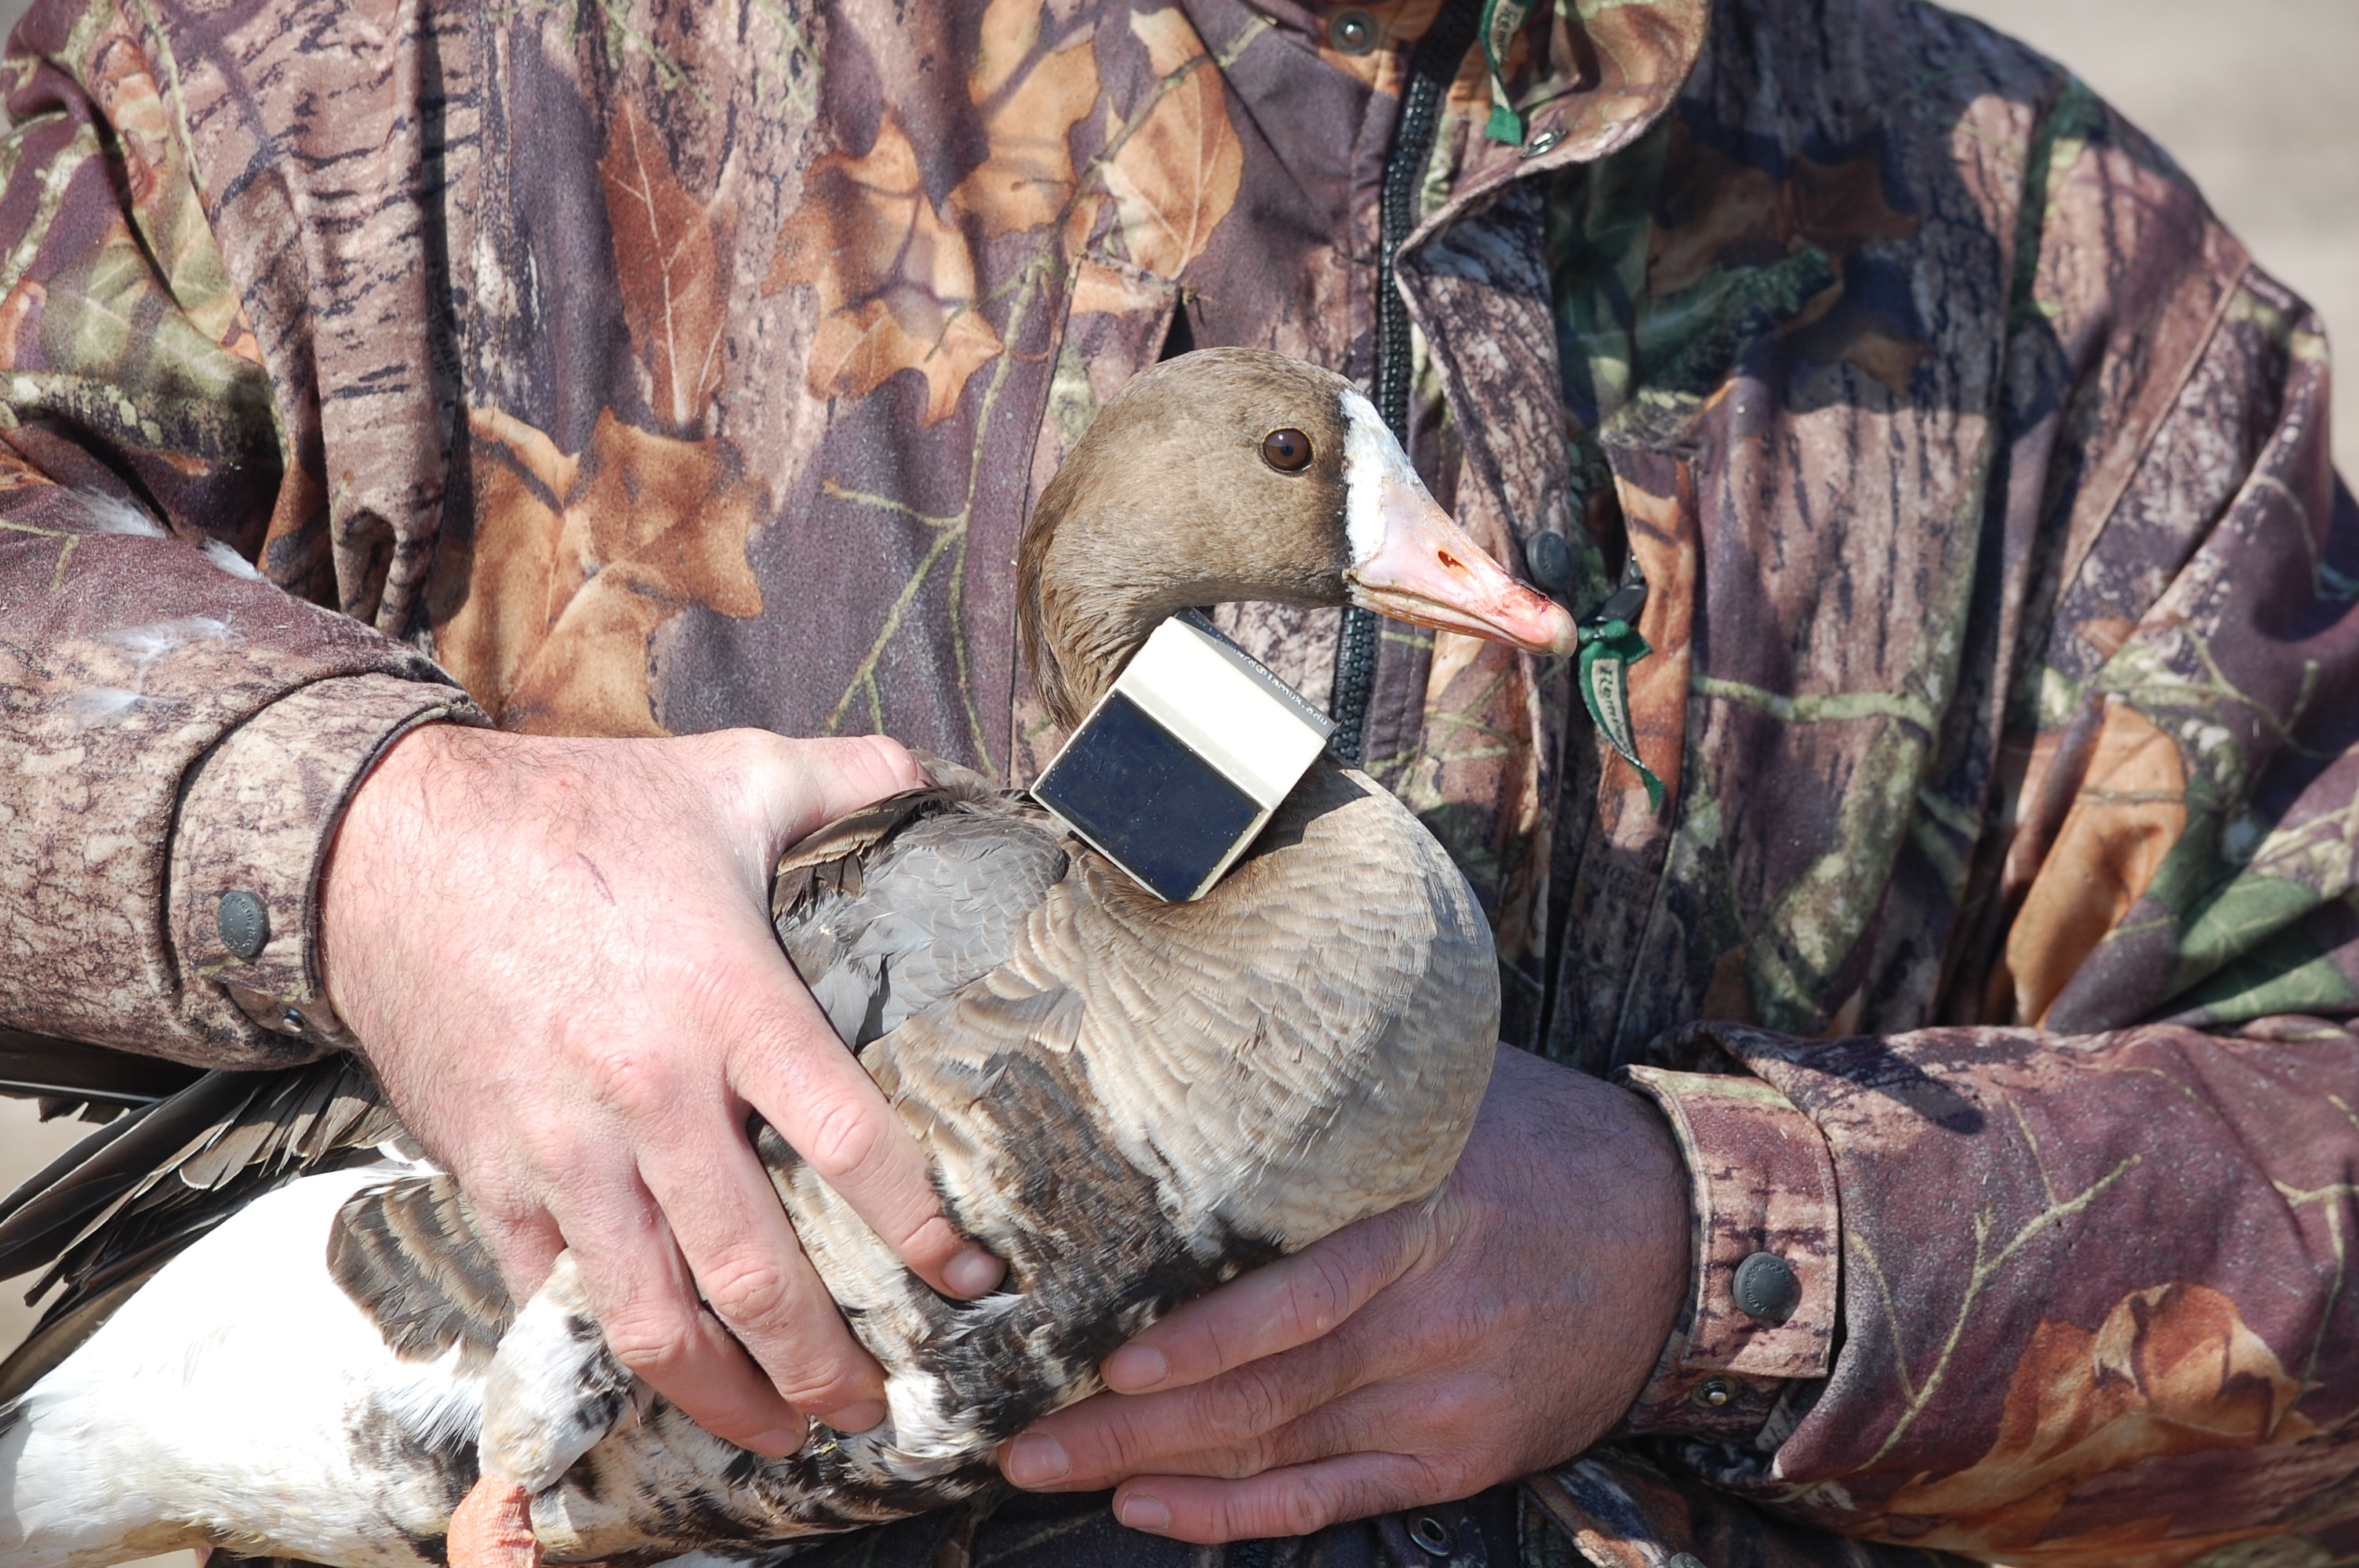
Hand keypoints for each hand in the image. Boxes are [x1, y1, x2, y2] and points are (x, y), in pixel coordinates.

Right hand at [321, 725, 1003, 1454]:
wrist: (385, 847)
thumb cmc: (571, 813)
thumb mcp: (726, 777)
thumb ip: (844, 779)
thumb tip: (928, 773)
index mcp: (727, 999)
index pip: (848, 1140)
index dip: (916, 1224)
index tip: (967, 1277)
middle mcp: (650, 1093)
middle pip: (751, 1268)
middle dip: (822, 1357)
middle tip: (876, 1406)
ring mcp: (562, 1148)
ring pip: (648, 1312)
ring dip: (721, 1390)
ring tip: (779, 1432)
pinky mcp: (491, 1176)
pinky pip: (551, 1294)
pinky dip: (604, 1349)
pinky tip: (657, 1378)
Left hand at [997, 1044, 1688, 1540]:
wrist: (1676, 1239)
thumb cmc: (1539, 1146)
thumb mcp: (1450, 1098)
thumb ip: (1343, 1101)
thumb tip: (1209, 1041)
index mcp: (1423, 1219)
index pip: (1300, 1293)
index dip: (1201, 1338)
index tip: (1102, 1354)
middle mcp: (1431, 1319)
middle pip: (1260, 1388)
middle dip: (1125, 1420)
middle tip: (1015, 1433)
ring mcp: (1443, 1398)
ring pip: (1278, 1446)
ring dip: (1152, 1466)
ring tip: (1047, 1466)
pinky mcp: (1456, 1454)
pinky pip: (1333, 1494)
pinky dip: (1238, 1513)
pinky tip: (1153, 1511)